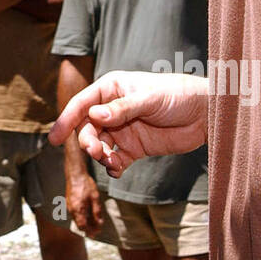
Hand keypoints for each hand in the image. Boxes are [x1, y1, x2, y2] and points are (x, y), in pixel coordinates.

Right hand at [48, 71, 207, 178]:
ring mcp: (122, 129)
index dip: (66, 120)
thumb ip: (123, 109)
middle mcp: (112, 109)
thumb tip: (95, 116)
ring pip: (99, 146)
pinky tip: (117, 170)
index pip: (82, 104)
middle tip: (98, 153)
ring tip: (113, 162)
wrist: (205, 114)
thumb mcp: (150, 99)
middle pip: (88, 128)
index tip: (55, 139)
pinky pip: (115, 160)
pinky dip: (112, 167)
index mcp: (111, 89)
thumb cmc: (177, 96)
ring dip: (101, 156)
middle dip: (88, 143)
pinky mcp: (134, 148)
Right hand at [65, 171, 103, 236]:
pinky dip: (81, 218)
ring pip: (76, 220)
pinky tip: (87, 215)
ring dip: (85, 223)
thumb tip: (99, 223)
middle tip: (96, 230)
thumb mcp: (95, 198)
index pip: (83, 226)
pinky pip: (74, 215)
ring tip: (94, 223)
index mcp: (78, 210)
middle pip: (79, 225)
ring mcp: (69, 206)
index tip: (97, 233)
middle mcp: (72, 210)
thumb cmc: (85, 184)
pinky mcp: (69, 203)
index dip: (90, 231)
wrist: (75, 174)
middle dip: (88, 229)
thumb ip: (97, 212)